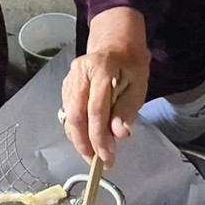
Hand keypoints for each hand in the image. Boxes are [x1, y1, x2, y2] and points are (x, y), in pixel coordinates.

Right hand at [61, 6, 148, 165]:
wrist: (115, 42)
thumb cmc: (130, 63)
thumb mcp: (139, 84)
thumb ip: (128, 109)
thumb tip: (119, 134)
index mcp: (101, 69)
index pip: (96, 110)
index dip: (100, 137)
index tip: (107, 158)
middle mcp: (79, 73)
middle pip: (76, 115)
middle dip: (84, 143)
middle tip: (96, 162)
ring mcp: (70, 79)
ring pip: (68, 116)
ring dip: (79, 139)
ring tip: (92, 155)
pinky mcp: (66, 86)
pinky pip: (67, 112)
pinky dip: (75, 129)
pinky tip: (86, 140)